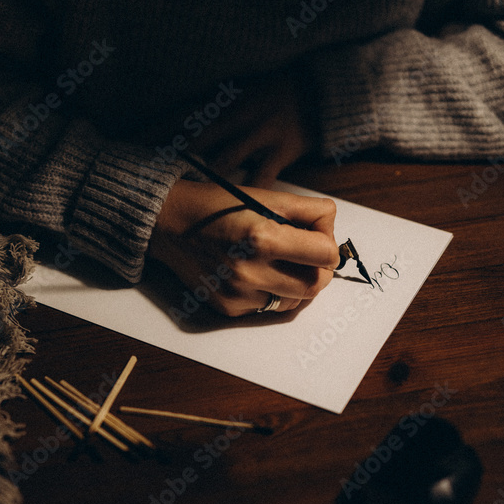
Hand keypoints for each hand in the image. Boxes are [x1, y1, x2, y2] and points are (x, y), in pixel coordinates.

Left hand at [136, 73, 312, 188]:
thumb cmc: (276, 94)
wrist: (321, 88)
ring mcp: (259, 134)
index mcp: (223, 102)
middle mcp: (237, 117)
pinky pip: (261, 179)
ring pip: (223, 163)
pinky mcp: (283, 150)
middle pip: (194, 141)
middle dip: (170, 160)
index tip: (127, 147)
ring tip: (181, 205)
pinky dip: (248, 199)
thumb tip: (174, 131)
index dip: (153, 132)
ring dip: (203, 183)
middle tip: (145, 180)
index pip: (179, 117)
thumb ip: (210, 113)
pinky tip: (234, 216)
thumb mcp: (239, 95)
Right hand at [148, 179, 338, 316]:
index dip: (328, 244)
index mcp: (263, 237)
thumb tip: (332, 230)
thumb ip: (308, 211)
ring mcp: (238, 294)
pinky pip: (267, 307)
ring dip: (296, 284)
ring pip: (294, 301)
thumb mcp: (265, 196)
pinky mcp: (228, 307)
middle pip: (315, 285)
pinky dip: (270, 292)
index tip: (316, 237)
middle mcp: (250, 271)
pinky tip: (254, 273)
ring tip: (279, 263)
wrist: (170, 224)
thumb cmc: (218, 206)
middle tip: (307, 255)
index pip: (326, 255)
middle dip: (319, 270)